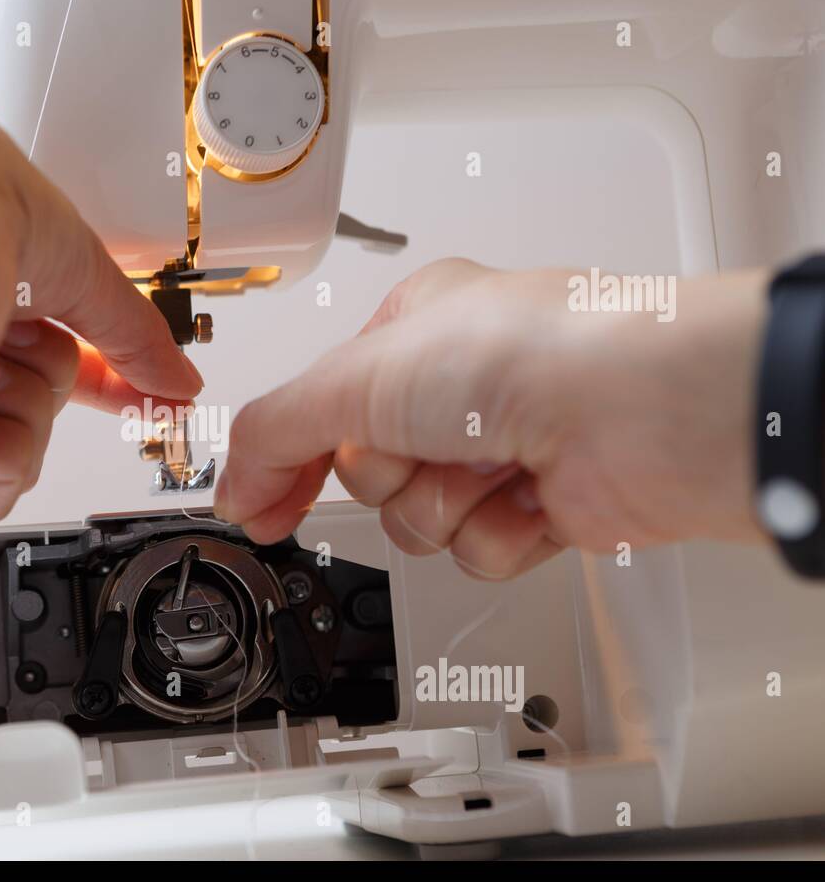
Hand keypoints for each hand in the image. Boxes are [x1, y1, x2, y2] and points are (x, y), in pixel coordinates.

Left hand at [0, 107, 201, 521]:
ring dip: (20, 404)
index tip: (154, 399)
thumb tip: (179, 383)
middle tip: (14, 327)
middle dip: (47, 373)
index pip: (47, 366)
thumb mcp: (83, 273)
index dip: (104, 383)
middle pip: (39, 407)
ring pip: (18, 453)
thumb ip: (134, 338)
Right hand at [214, 258, 769, 578]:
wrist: (646, 408)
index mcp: (412, 331)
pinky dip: (498, 531)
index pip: (321, 410)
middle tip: (426, 440)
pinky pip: (478, 550)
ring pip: (421, 521)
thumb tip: (235, 482)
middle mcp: (458, 387)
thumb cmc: (531, 350)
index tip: (256, 505)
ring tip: (489, 463)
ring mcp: (502, 446)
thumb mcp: (360, 375)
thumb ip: (278, 432)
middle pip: (368, 474)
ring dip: (446, 504)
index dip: (288, 460)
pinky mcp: (543, 503)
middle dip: (391, 473)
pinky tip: (530, 492)